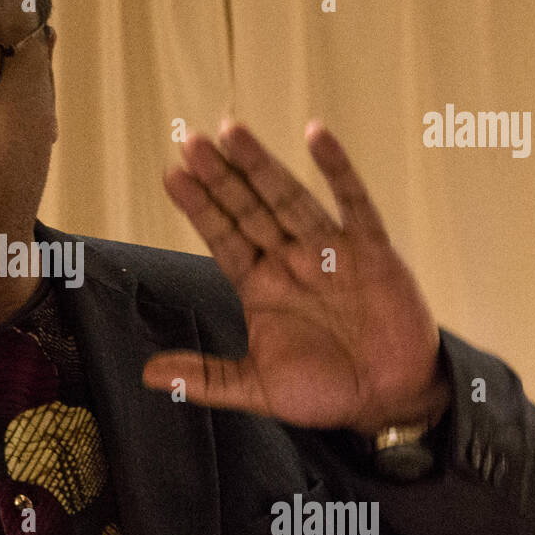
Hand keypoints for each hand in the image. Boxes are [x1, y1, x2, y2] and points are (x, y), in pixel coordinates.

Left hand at [141, 120, 450, 436]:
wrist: (388, 403)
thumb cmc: (324, 392)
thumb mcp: (258, 388)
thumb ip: (207, 377)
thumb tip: (147, 375)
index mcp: (260, 287)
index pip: (223, 238)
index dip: (199, 208)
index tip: (172, 176)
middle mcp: (290, 261)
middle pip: (249, 209)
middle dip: (221, 177)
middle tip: (192, 141)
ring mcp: (330, 252)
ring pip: (289, 199)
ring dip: (261, 166)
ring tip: (232, 131)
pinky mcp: (373, 252)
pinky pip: (354, 203)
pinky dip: (336, 169)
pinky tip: (315, 134)